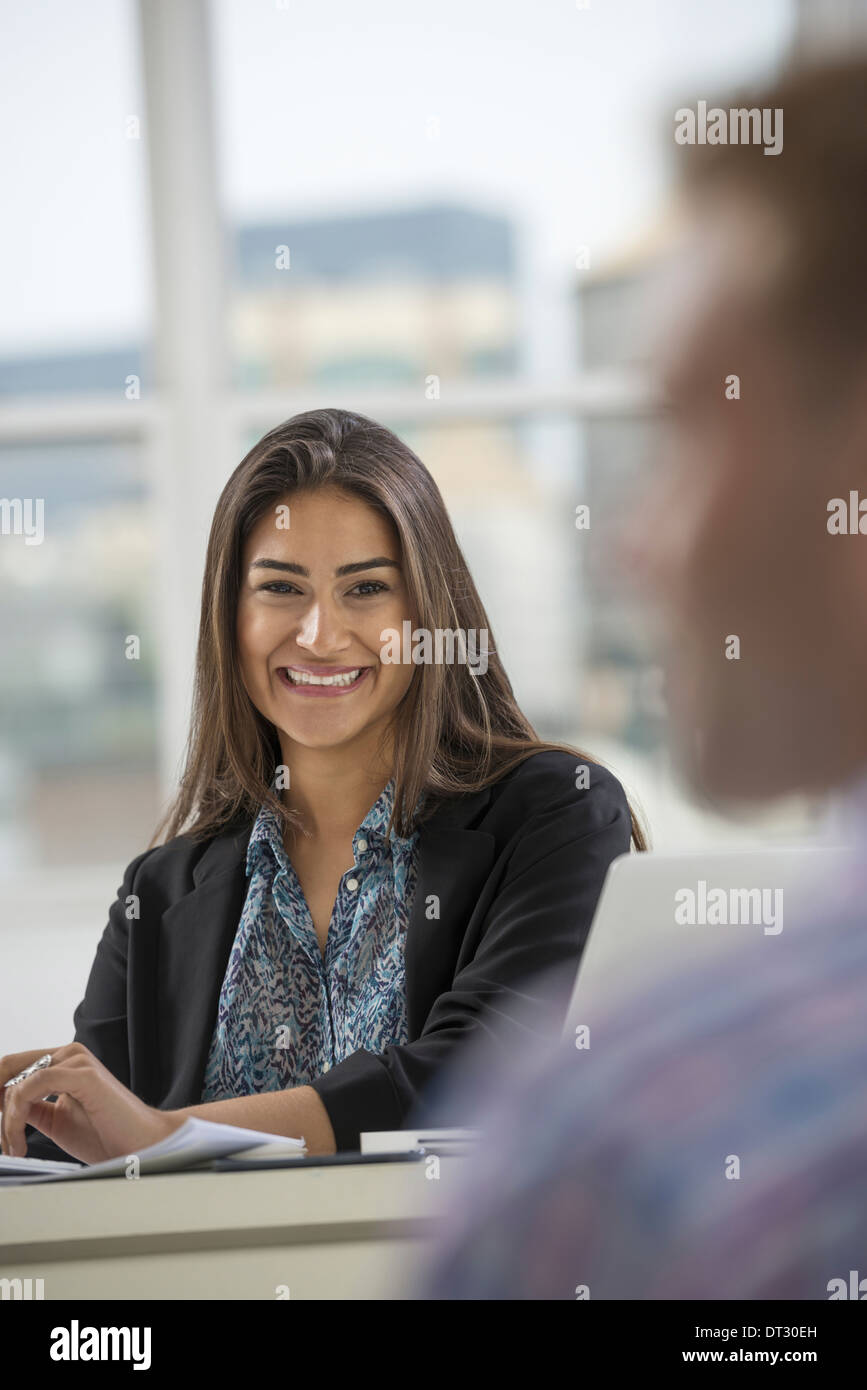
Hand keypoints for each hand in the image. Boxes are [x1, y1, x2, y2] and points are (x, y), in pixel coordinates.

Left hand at [0, 1044, 183, 1163]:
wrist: (142, 1144)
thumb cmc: (108, 1134)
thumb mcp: (55, 1121)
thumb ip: (31, 1108)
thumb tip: (4, 1108)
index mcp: (63, 1061)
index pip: (12, 1067)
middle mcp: (69, 1054)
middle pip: (8, 1068)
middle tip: (0, 1140)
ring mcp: (77, 1060)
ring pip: (17, 1084)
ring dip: (5, 1122)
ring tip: (13, 1148)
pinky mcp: (83, 1074)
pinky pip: (32, 1087)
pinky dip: (16, 1118)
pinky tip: (22, 1142)